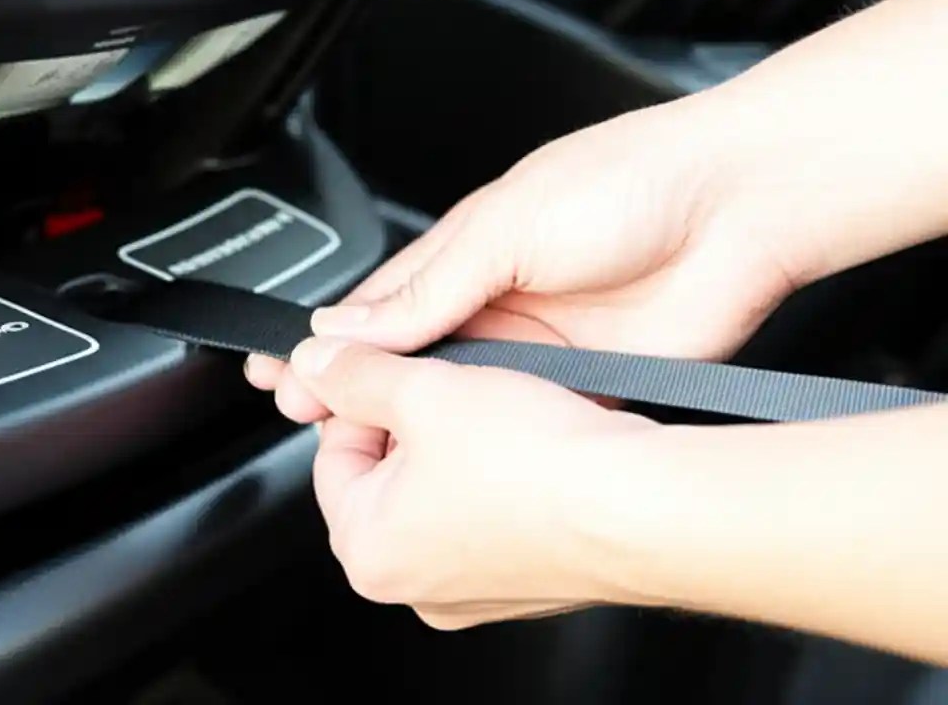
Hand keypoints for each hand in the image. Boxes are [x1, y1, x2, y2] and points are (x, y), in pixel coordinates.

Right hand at [246, 95, 799, 422]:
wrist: (735, 210)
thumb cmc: (625, 185)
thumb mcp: (503, 227)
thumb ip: (427, 286)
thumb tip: (350, 324)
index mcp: (463, 256)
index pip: (376, 309)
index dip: (329, 345)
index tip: (283, 374)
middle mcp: (495, 306)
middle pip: (411, 364)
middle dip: (359, 393)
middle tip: (309, 417)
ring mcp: (538, 351)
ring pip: (462, 403)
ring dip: (422, 424)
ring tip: (375, 443)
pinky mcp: (583, 389)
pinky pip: (525, 425)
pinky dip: (495, 443)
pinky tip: (465, 455)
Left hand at [289, 336, 659, 628]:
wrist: (641, 507)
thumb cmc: (540, 466)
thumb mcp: (425, 389)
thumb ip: (356, 372)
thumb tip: (317, 365)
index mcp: (367, 550)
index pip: (330, 454)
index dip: (360, 399)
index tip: (389, 371)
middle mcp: (413, 587)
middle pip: (382, 478)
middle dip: (410, 426)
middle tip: (448, 389)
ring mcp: (472, 594)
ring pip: (439, 495)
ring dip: (455, 447)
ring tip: (492, 412)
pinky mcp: (524, 585)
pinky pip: (490, 518)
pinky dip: (500, 480)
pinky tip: (528, 448)